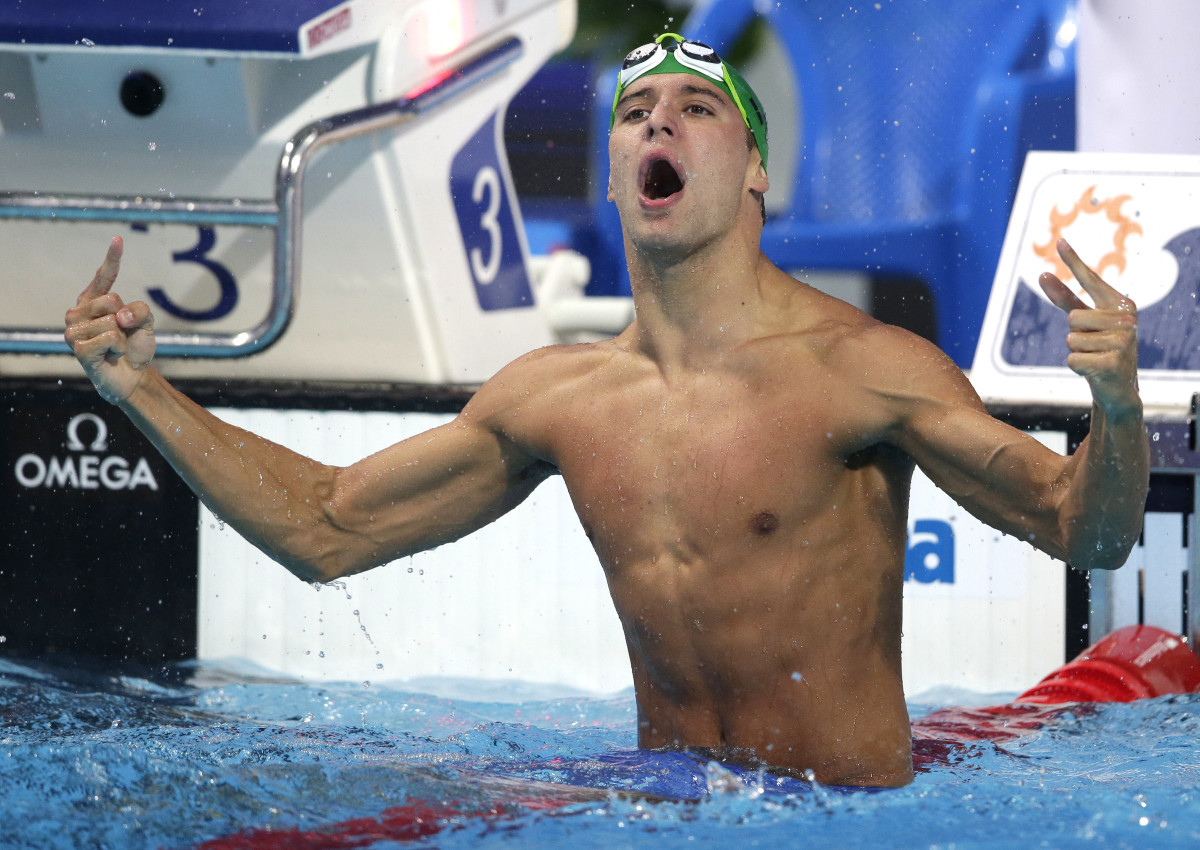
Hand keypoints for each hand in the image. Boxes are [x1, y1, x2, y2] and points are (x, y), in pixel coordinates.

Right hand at [64, 236, 156, 404]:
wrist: (132, 376)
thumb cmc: (134, 347)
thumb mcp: (146, 323)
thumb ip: (140, 310)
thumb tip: (119, 316)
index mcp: (94, 301)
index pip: (104, 276)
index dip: (112, 258)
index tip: (118, 238)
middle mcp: (79, 311)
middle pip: (112, 300)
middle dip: (126, 320)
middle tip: (121, 335)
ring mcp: (74, 330)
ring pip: (112, 321)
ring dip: (122, 338)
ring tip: (114, 349)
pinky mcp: (78, 347)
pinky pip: (109, 338)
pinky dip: (117, 349)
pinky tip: (109, 357)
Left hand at [1038, 238, 1139, 417]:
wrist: (1117, 387)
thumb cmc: (1100, 348)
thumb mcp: (1083, 322)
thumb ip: (1064, 299)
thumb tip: (1043, 274)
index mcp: (1120, 304)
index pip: (1090, 280)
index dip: (1073, 261)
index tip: (1059, 241)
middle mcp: (1126, 319)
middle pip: (1072, 317)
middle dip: (1074, 334)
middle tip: (1093, 345)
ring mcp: (1123, 341)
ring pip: (1070, 339)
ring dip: (1075, 352)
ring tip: (1094, 357)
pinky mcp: (1113, 362)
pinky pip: (1072, 359)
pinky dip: (1077, 367)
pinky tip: (1094, 370)